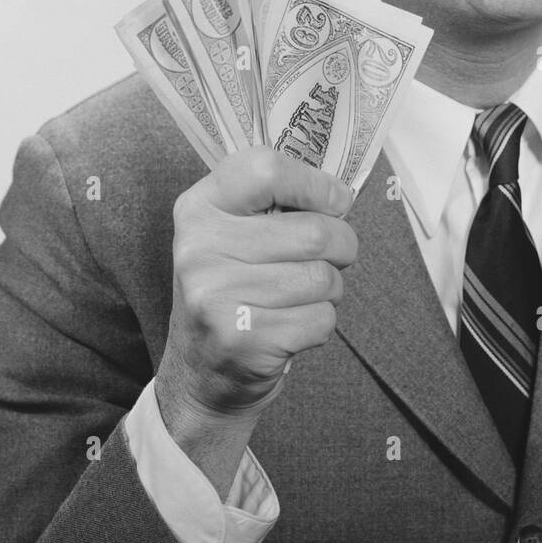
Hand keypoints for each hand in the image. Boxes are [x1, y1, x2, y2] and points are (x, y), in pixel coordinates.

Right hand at [154, 147, 355, 461]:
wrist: (200, 373)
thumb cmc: (233, 289)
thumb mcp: (234, 233)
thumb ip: (276, 203)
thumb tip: (341, 195)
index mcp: (200, 208)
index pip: (266, 169)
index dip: (316, 184)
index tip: (335, 202)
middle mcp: (200, 248)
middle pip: (314, 231)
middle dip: (342, 245)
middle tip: (330, 256)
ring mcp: (216, 296)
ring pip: (323, 277)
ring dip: (330, 288)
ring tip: (301, 295)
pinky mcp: (242, 340)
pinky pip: (320, 319)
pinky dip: (321, 323)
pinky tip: (292, 325)